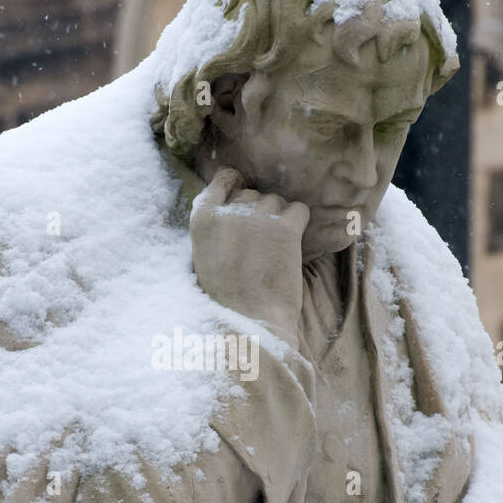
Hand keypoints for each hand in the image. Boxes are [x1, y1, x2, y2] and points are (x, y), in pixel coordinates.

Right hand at [190, 166, 308, 347]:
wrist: (249, 323)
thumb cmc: (225, 300)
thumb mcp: (204, 258)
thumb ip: (216, 229)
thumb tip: (235, 208)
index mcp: (202, 218)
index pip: (223, 179)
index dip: (236, 184)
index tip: (244, 195)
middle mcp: (229, 210)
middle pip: (252, 194)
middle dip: (258, 212)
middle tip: (261, 243)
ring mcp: (258, 216)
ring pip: (276, 201)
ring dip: (278, 219)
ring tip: (274, 251)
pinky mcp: (286, 226)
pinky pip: (299, 210)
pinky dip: (299, 223)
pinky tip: (292, 245)